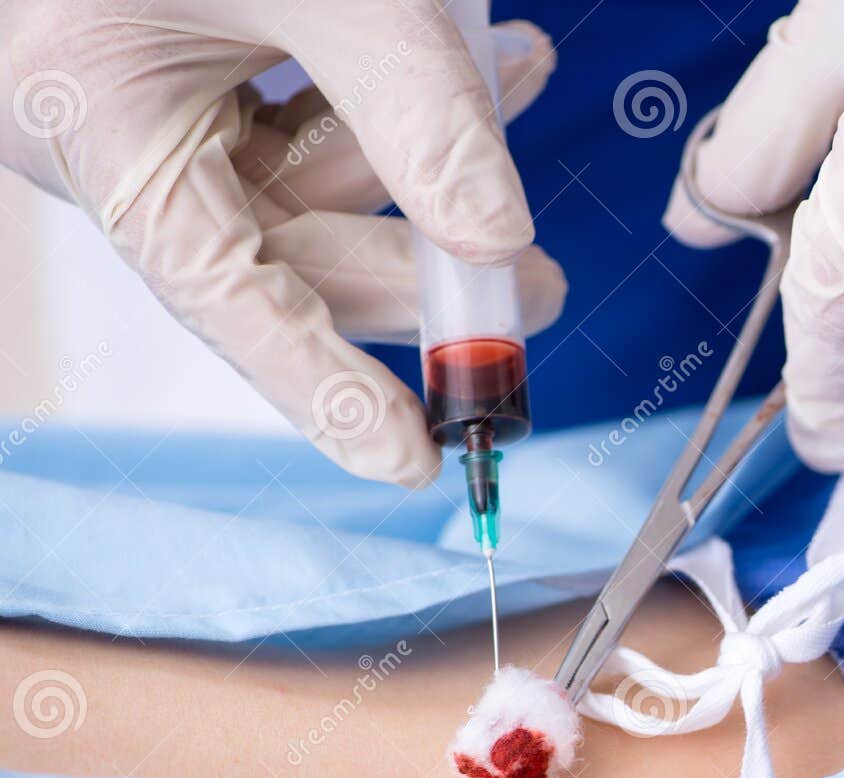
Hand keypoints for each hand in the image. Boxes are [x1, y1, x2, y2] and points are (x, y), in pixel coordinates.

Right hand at [0, 1, 567, 487]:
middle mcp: (124, 139)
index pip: (236, 307)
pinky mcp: (191, 53)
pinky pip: (305, 106)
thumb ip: (413, 109)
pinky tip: (480, 50)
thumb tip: (499, 238)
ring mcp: (156, 95)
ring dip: (427, 153)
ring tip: (526, 79)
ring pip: (313, 175)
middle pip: (294, 252)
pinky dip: (391, 91)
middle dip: (427, 261)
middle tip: (541, 282)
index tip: (418, 465)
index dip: (331, 395)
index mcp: (106, 139)